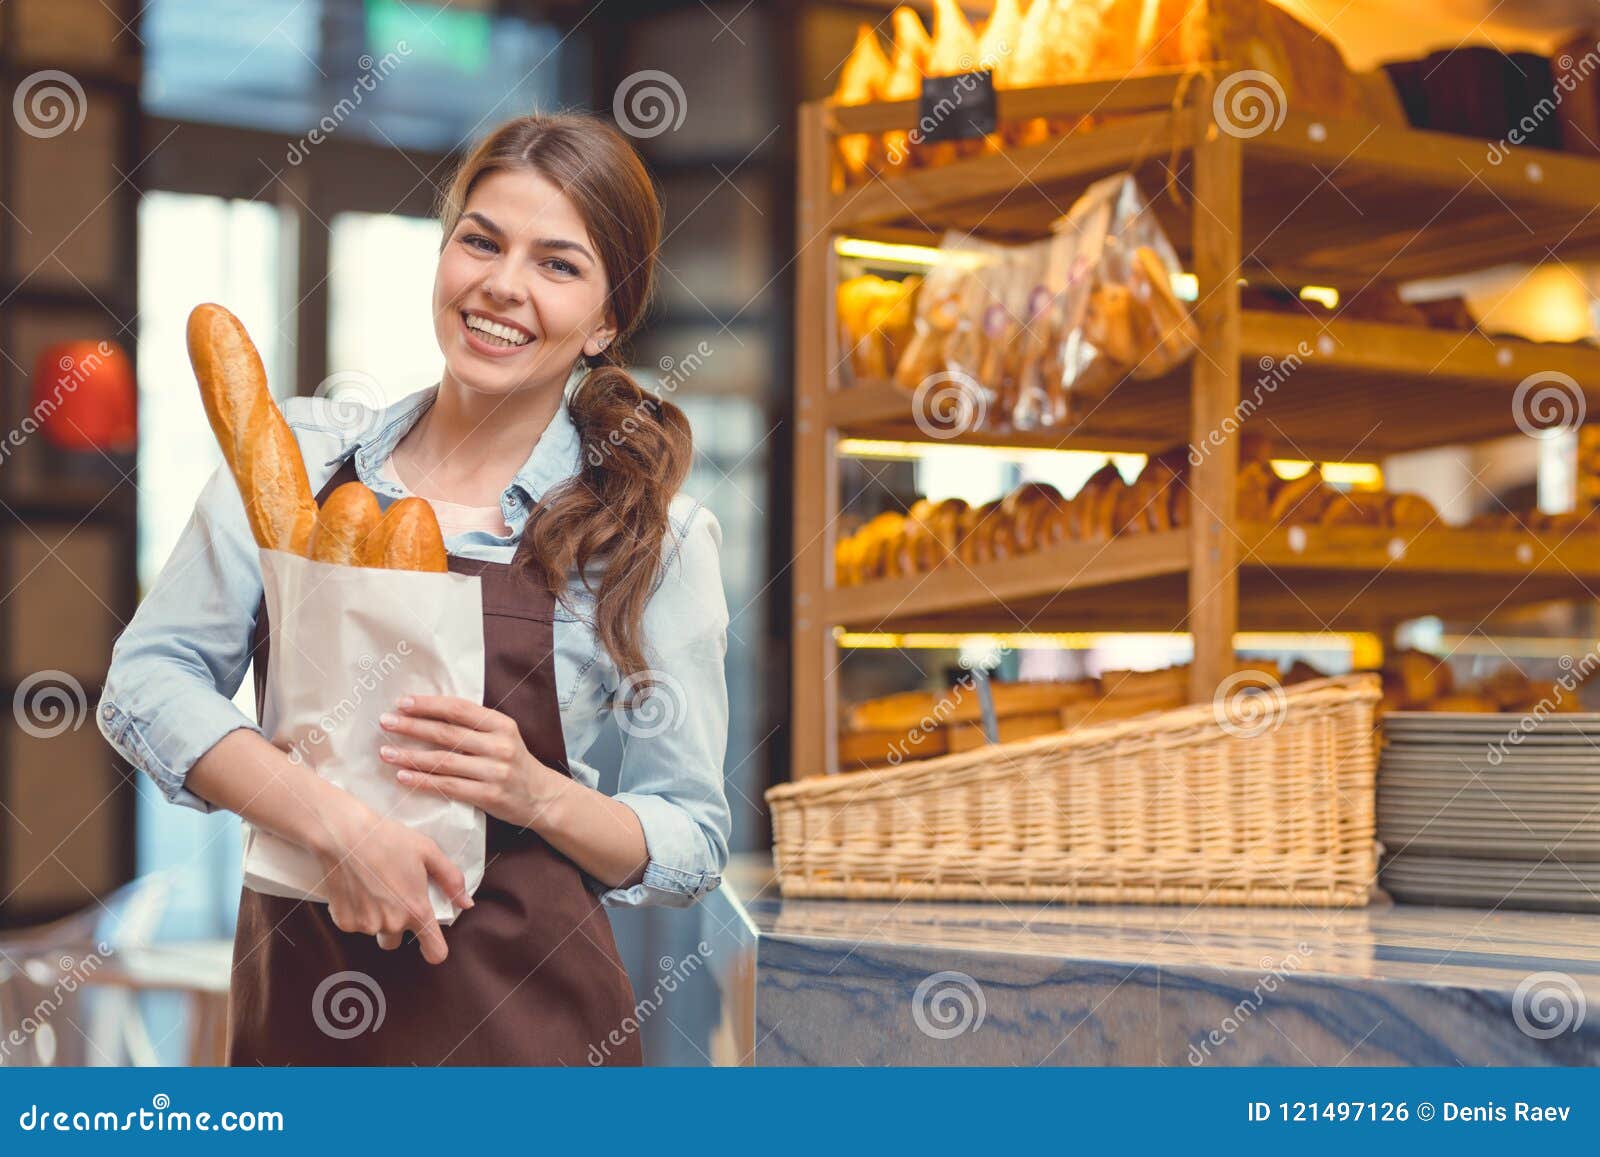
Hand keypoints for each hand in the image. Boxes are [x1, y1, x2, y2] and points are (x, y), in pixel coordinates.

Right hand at [313, 795, 473, 964]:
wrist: (343, 835)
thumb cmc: (389, 839)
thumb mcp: (428, 852)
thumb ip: (451, 880)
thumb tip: (466, 904)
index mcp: (416, 910)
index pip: (434, 952)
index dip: (435, 948)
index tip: (430, 941)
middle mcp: (391, 924)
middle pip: (397, 941)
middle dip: (397, 925)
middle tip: (392, 896)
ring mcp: (366, 925)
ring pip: (376, 931)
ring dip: (376, 917)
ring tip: (372, 888)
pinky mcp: (343, 922)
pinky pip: (356, 924)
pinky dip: (356, 912)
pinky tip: (355, 888)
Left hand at [378, 695, 562, 830]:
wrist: (542, 797)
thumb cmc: (513, 762)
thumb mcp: (502, 736)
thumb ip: (474, 725)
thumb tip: (427, 712)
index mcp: (501, 724)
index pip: (459, 709)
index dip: (429, 704)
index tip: (402, 702)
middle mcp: (499, 745)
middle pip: (447, 733)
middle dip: (412, 726)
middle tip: (385, 722)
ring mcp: (495, 772)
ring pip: (444, 761)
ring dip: (410, 756)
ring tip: (385, 752)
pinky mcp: (489, 795)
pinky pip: (448, 786)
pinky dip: (423, 781)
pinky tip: (403, 776)